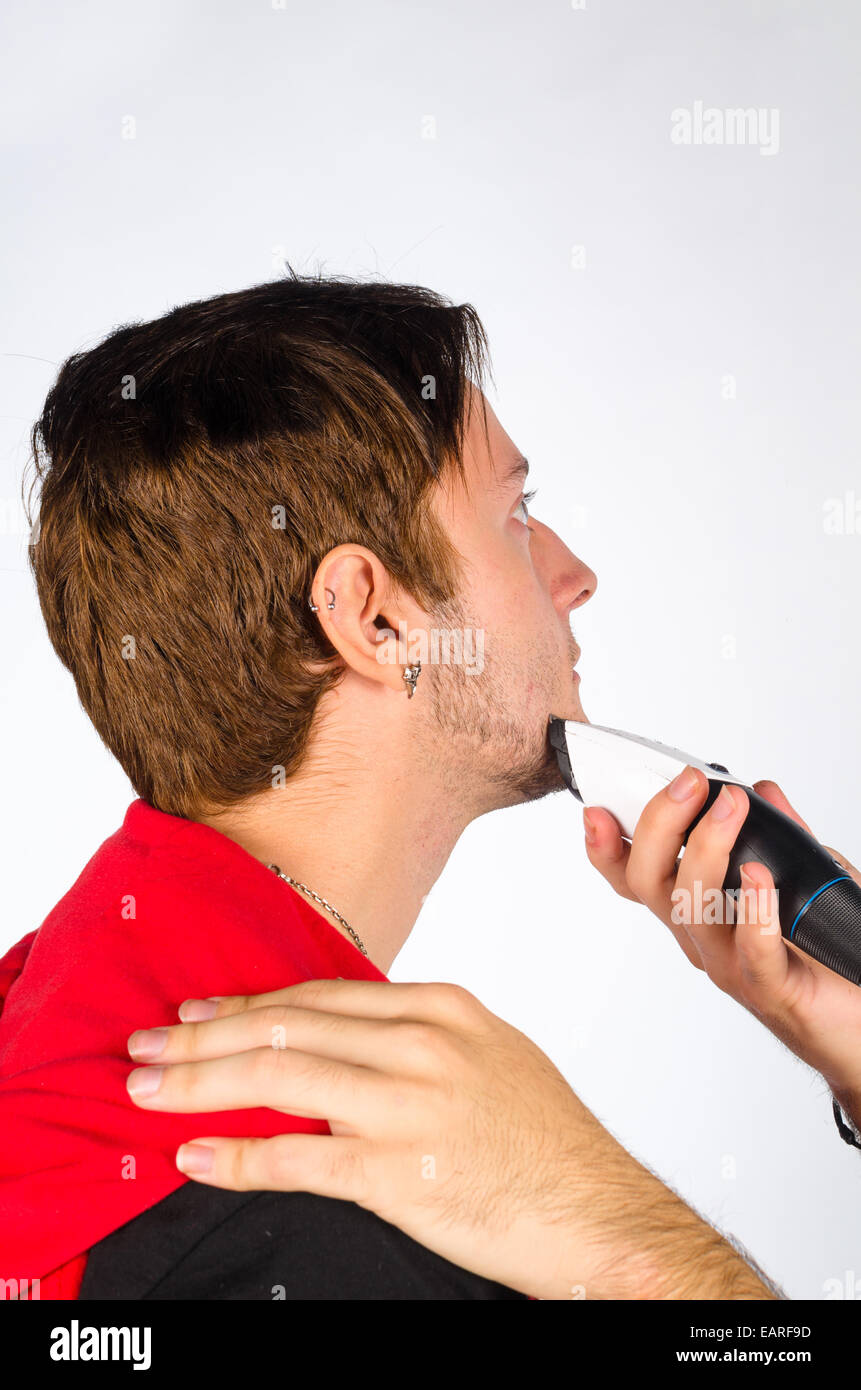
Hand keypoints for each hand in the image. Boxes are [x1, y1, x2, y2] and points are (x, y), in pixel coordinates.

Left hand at [126, 979, 774, 1299]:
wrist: (600, 1215)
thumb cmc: (547, 1142)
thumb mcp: (488, 1058)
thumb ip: (414, 1041)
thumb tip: (336, 1044)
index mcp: (441, 1008)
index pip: (318, 995)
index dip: (245, 1004)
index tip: (196, 1013)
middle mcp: (422, 1043)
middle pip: (285, 1027)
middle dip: (202, 1037)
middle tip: (145, 1046)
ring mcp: (410, 1105)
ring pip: (277, 1078)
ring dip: (198, 1084)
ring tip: (146, 1091)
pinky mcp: (401, 1172)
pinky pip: (297, 1158)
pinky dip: (237, 1157)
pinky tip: (195, 1157)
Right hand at [583, 771, 860, 1125]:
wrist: (858, 1026)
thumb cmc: (825, 955)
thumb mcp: (803, 876)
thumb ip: (782, 836)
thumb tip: (765, 791)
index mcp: (697, 909)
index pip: (635, 877)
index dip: (607, 847)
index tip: (598, 808)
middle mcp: (701, 937)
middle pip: (650, 882)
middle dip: (660, 824)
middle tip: (689, 782)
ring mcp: (731, 965)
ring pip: (691, 909)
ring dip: (706, 850)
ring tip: (732, 808)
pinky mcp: (771, 989)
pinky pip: (752, 954)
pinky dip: (754, 914)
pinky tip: (760, 878)